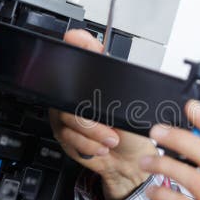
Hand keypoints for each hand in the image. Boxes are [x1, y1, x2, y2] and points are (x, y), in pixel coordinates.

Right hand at [49, 29, 156, 199]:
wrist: (128, 162)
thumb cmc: (133, 134)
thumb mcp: (135, 107)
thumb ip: (126, 85)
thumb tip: (124, 68)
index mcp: (95, 85)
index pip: (83, 57)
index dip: (79, 46)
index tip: (77, 37)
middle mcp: (78, 96)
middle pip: (71, 97)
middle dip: (93, 119)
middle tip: (111, 128)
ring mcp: (68, 114)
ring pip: (69, 119)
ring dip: (93, 134)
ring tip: (109, 140)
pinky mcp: (64, 134)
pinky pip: (68, 136)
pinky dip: (87, 145)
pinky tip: (99, 146)